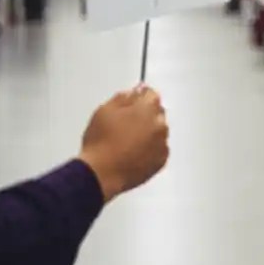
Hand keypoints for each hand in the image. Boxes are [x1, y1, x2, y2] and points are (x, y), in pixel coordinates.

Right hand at [78, 86, 169, 202]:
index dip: (141, 96)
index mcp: (148, 109)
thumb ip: (123, 97)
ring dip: (149, 132)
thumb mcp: (105, 110)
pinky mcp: (161, 160)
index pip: (151, 94)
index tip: (134, 99)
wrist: (102, 172)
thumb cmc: (101, 141)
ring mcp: (163, 144)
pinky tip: (134, 153)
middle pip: (157, 113)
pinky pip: (159, 149)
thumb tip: (134, 92)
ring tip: (128, 141)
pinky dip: (151, 148)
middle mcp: (160, 125)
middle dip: (146, 114)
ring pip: (159, 132)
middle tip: (127, 123)